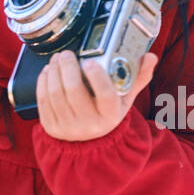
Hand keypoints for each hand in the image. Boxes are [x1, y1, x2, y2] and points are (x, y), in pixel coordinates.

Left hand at [35, 49, 158, 141]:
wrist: (89, 140)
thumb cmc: (106, 111)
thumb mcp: (124, 97)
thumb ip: (137, 76)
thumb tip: (150, 57)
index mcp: (110, 115)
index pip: (106, 96)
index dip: (98, 78)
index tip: (90, 61)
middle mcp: (89, 124)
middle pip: (74, 92)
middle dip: (67, 68)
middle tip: (66, 53)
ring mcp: (68, 127)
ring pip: (55, 94)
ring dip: (54, 71)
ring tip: (57, 59)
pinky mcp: (51, 127)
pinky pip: (43, 100)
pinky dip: (43, 81)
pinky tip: (48, 71)